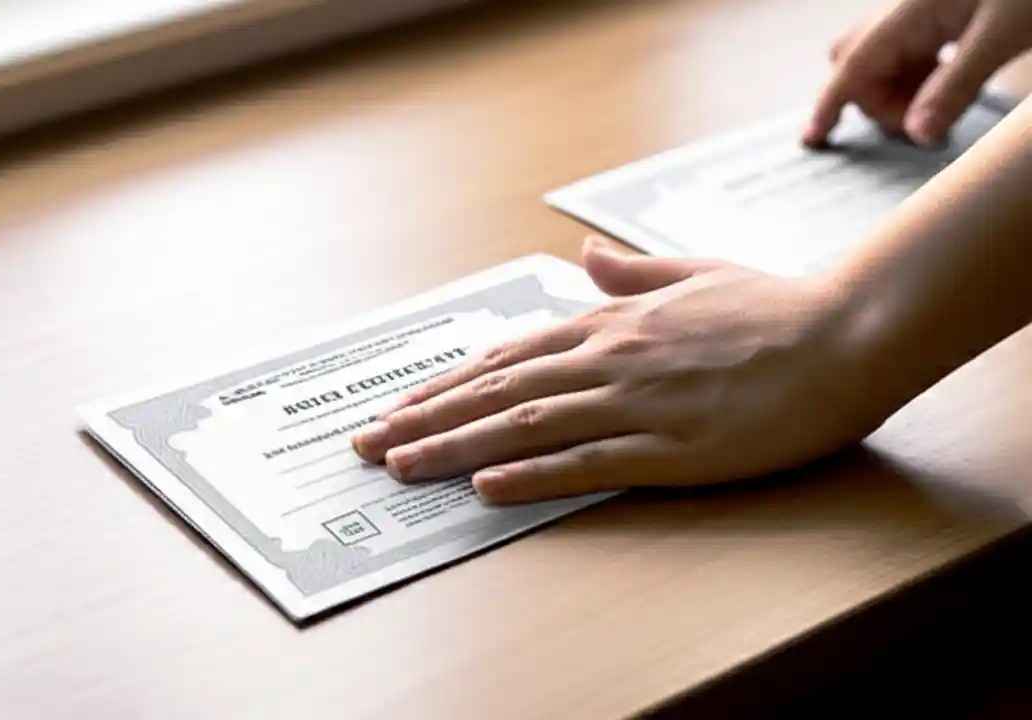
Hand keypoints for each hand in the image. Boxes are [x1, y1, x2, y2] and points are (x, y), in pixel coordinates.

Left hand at [351, 238, 895, 503]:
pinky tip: (486, 487)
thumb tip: (584, 256)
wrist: (846, 333)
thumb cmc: (775, 306)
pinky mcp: (672, 447)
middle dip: (426, 416)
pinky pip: (588, 462)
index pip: (510, 356)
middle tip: (368, 442)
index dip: (449, 384)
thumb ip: (634, 271)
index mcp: (614, 322)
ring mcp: (636, 402)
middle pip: (498, 390)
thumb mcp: (696, 274)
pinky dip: (531, 474)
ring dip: (455, 446)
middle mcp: (609, 358)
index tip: (402, 404)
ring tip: (400, 465)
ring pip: (526, 424)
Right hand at [803, 0, 1031, 146]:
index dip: (829, 105)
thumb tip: (918, 134)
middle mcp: (904, 10)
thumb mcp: (999, 36)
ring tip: (943, 105)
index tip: (812, 138)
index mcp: (909, 11)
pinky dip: (917, 80)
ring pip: (882, 64)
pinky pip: (907, 56)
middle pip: (858, 66)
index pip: (854, 66)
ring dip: (900, 93)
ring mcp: (919, 13)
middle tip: (924, 124)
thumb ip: (955, 86)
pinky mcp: (936, 16)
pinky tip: (949, 81)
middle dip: (878, 102)